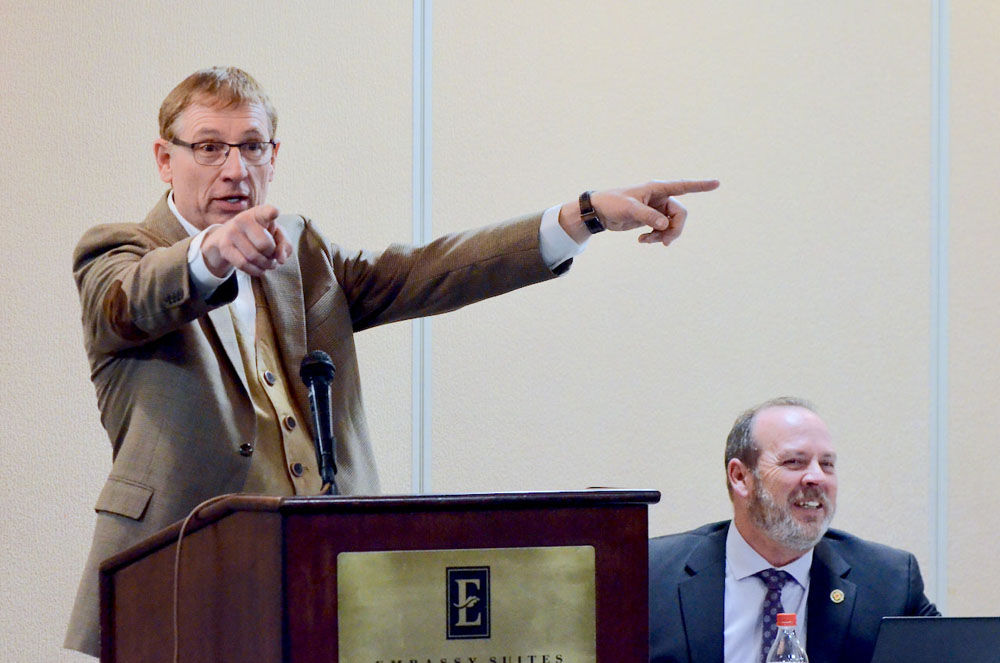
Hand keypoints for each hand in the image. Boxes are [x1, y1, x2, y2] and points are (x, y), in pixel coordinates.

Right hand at [200, 205, 292, 276]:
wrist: (226, 237)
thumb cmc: (257, 235)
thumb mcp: (274, 235)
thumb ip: (284, 245)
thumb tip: (281, 260)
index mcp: (259, 213)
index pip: (267, 211)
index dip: (272, 212)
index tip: (275, 214)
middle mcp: (243, 219)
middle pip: (264, 245)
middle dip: (271, 255)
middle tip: (272, 256)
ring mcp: (231, 232)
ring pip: (254, 257)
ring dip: (265, 265)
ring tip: (268, 264)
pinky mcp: (224, 246)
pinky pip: (243, 264)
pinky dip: (255, 270)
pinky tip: (259, 269)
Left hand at [559, 179, 719, 245]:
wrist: (598, 212)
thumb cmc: (612, 203)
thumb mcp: (629, 208)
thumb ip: (647, 215)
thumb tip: (664, 225)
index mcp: (657, 188)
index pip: (683, 186)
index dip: (700, 186)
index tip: (716, 183)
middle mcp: (660, 197)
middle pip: (680, 214)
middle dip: (675, 229)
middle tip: (664, 242)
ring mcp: (657, 209)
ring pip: (672, 225)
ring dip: (663, 236)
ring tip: (647, 241)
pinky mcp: (652, 219)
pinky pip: (662, 230)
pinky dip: (655, 237)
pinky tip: (642, 241)